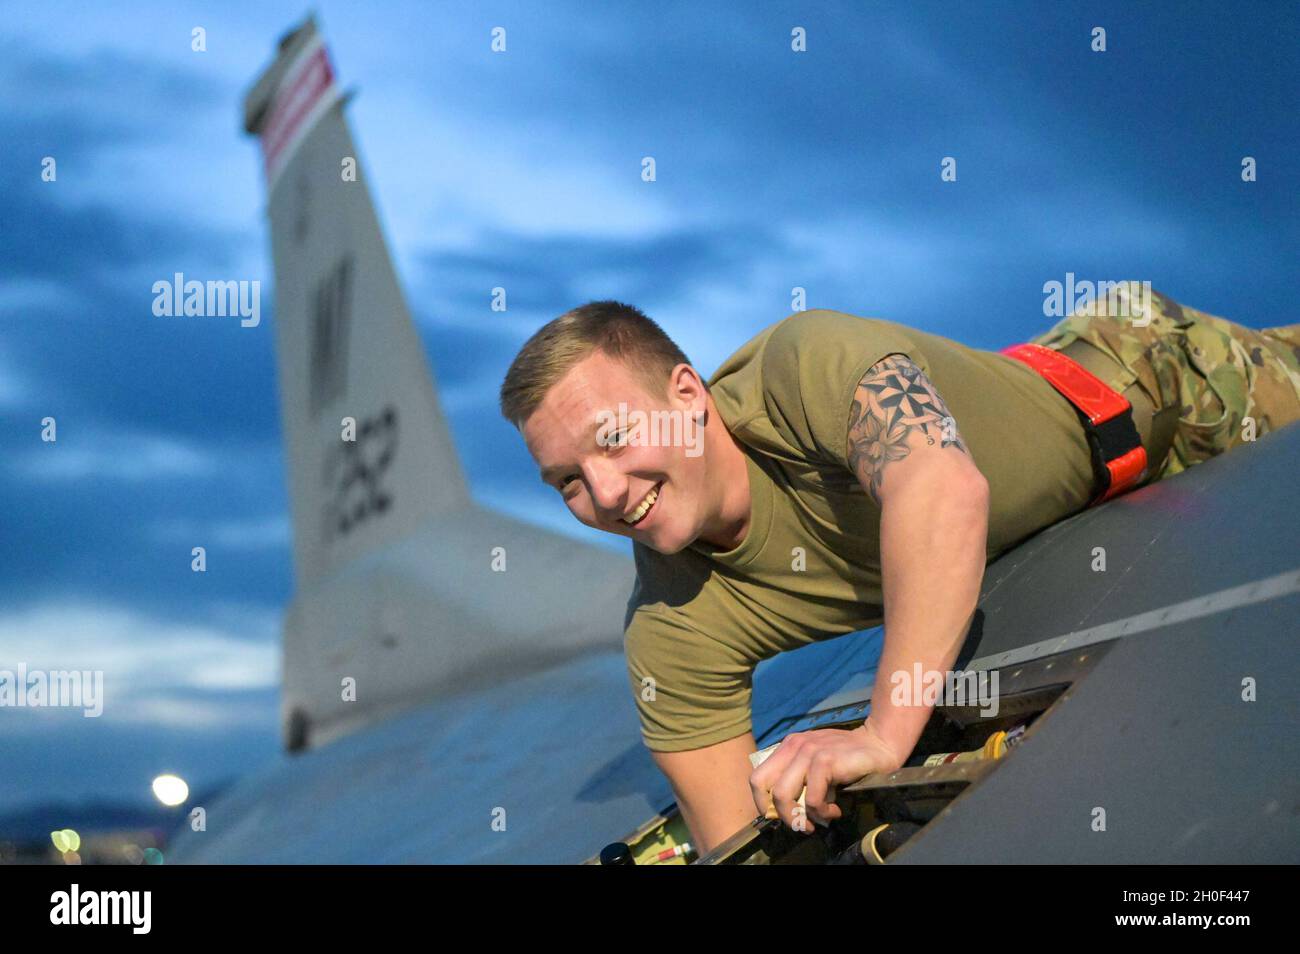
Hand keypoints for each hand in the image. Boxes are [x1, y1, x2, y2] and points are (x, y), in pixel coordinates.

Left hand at [748, 719, 905, 832]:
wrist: (878, 744)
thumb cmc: (847, 758)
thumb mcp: (816, 763)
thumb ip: (799, 777)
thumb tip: (783, 809)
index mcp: (788, 746)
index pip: (757, 776)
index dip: (762, 802)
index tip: (778, 817)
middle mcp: (794, 746)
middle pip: (764, 786)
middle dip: (779, 813)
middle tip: (798, 824)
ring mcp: (808, 751)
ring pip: (783, 794)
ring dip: (798, 816)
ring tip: (816, 822)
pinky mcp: (825, 760)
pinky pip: (811, 799)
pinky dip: (822, 812)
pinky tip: (835, 811)